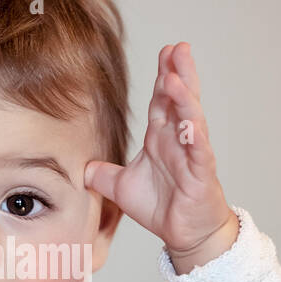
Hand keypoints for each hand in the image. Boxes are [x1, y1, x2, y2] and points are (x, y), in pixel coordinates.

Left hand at [83, 42, 238, 273]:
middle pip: (179, 100)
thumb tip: (79, 166)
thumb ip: (101, 174)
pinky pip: (199, 151)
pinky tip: (192, 120)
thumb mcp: (121, 187)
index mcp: (161, 138)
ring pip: (190, 119)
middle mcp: (178, 141)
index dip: (162, 76)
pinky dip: (195, 135)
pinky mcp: (201, 174)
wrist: (185, 234)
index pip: (161, 101)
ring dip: (185, 97)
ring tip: (179, 73)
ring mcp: (192, 155)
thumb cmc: (162, 207)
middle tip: (178, 47)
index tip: (165, 51)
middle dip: (179, 73)